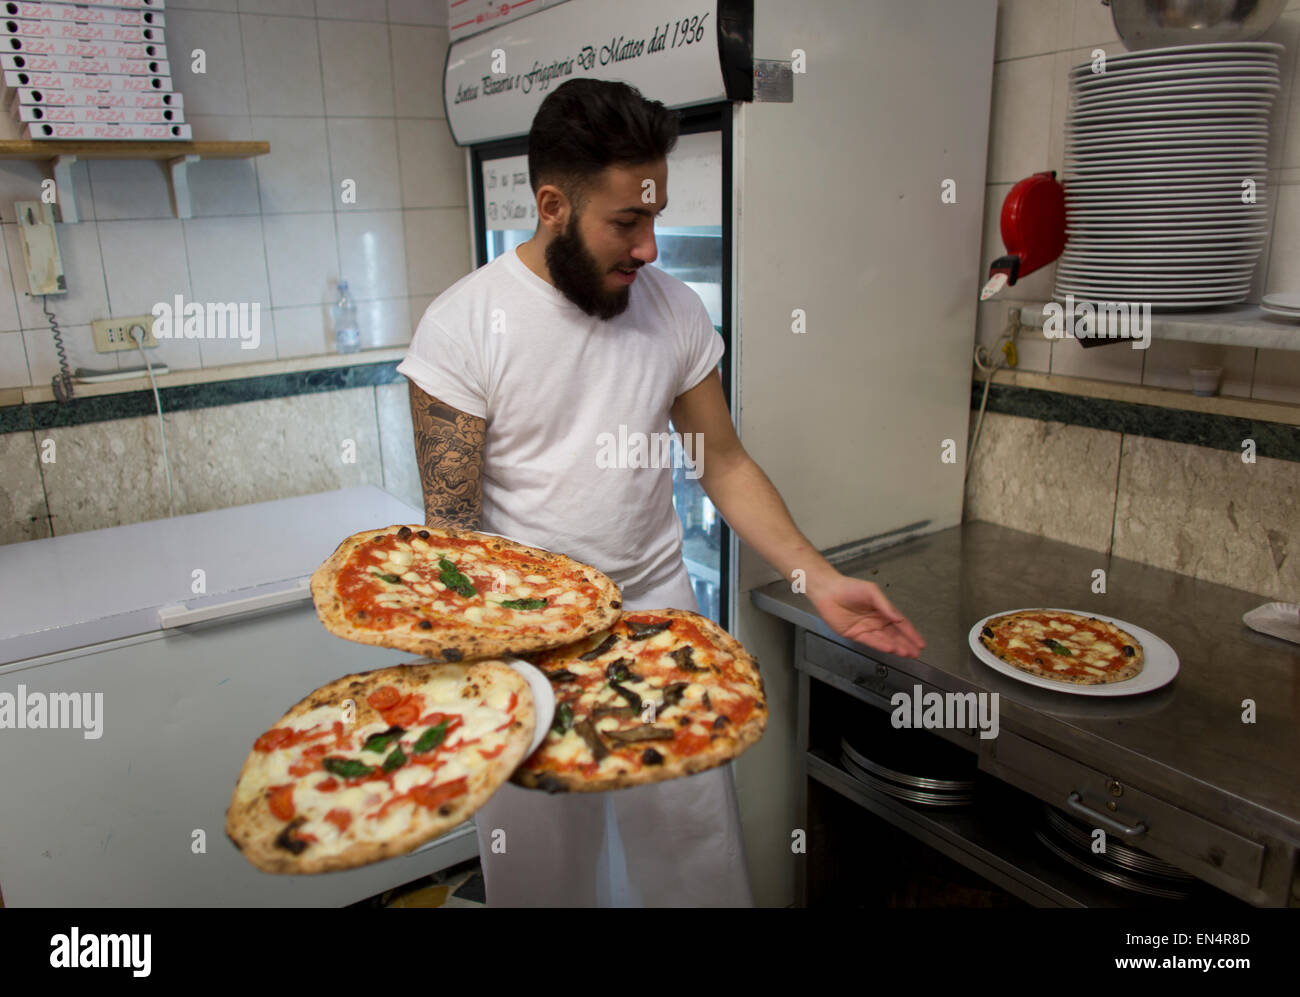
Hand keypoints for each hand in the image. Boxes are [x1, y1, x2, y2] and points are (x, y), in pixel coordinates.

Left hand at [807, 570, 925, 657]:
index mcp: (883, 610)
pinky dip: (881, 645)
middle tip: (916, 653)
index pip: (901, 624)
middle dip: (906, 644)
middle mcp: (876, 621)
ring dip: (896, 647)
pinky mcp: (855, 634)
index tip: (920, 643)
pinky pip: (871, 641)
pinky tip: (891, 648)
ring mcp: (867, 629)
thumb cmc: (849, 587)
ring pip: (884, 640)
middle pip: (895, 635)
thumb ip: (886, 606)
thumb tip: (899, 618)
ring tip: (906, 653)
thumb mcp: (872, 592)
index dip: (911, 634)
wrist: (828, 591)